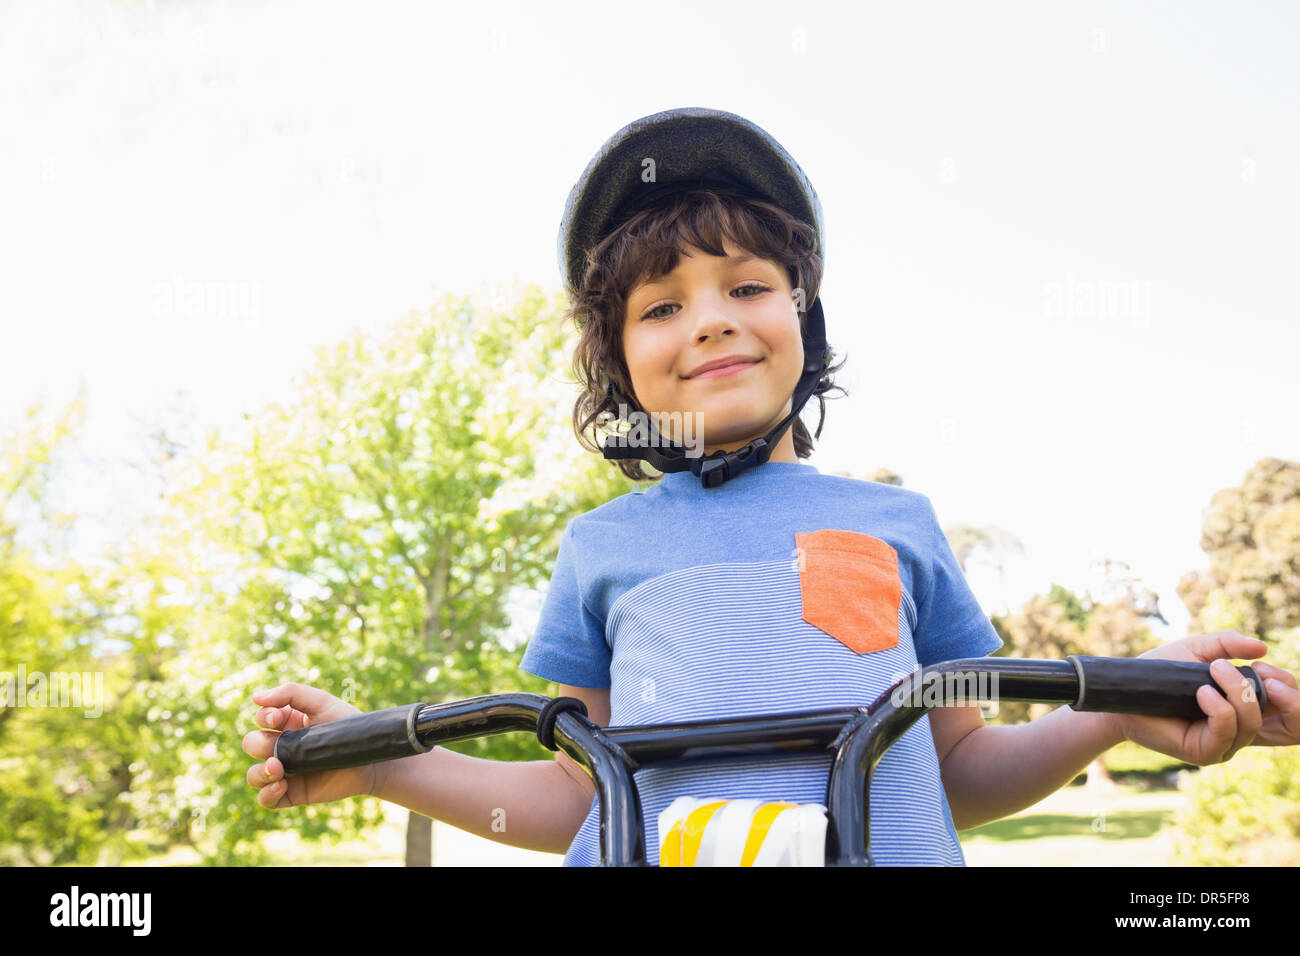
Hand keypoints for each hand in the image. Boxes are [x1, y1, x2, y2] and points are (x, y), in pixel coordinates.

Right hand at [243, 683, 373, 808]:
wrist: (370, 759)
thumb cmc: (348, 728)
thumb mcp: (322, 703)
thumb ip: (291, 693)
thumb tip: (255, 697)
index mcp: (288, 723)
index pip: (261, 718)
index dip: (263, 716)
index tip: (278, 718)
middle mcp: (282, 747)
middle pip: (252, 744)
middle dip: (258, 743)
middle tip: (278, 748)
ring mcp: (286, 771)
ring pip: (254, 775)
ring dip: (259, 772)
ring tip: (278, 769)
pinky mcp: (293, 793)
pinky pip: (266, 800)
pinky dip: (266, 794)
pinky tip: (280, 785)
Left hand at [1110, 631, 1299, 765]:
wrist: (1126, 692)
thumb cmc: (1161, 673)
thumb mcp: (1198, 651)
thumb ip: (1227, 645)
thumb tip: (1262, 647)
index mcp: (1245, 707)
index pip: (1289, 710)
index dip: (1289, 691)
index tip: (1263, 665)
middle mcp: (1241, 728)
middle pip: (1290, 727)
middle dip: (1288, 701)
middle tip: (1260, 671)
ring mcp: (1225, 743)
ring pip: (1253, 722)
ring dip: (1237, 691)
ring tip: (1213, 669)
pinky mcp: (1205, 751)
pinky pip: (1226, 731)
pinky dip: (1219, 708)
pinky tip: (1201, 692)